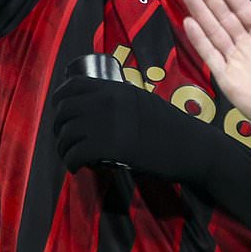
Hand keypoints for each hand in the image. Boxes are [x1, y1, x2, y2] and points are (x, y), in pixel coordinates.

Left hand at [53, 73, 210, 183]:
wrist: (192, 147)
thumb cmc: (171, 127)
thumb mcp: (143, 102)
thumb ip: (120, 101)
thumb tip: (98, 108)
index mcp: (116, 88)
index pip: (74, 85)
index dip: (60, 97)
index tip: (60, 110)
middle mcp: (108, 101)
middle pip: (65, 109)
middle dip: (58, 125)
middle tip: (64, 138)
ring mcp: (109, 123)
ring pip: (68, 133)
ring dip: (63, 147)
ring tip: (71, 156)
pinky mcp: (112, 148)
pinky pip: (77, 153)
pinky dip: (71, 162)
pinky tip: (76, 167)